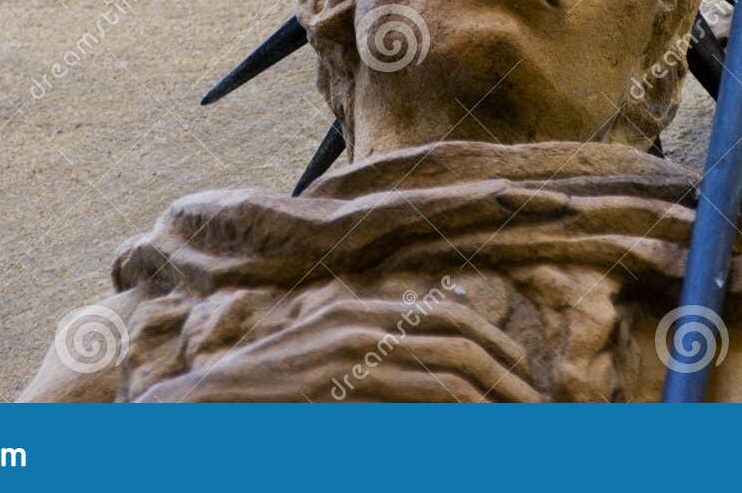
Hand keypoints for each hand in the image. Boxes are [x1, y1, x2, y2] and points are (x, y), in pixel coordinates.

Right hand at [138, 296, 543, 402]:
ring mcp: (350, 347)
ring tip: (526, 423)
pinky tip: (481, 429)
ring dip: (498, 397)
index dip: (498, 343)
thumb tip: (449, 351)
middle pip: (462, 337)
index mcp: (361, 312)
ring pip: (451, 365)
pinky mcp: (341, 380)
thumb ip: (381, 353)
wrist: (200, 413)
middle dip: (509, 374)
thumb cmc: (267, 401)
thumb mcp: (329, 365)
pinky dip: (461, 412)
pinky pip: (422, 392)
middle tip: (541, 408)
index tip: (527, 378)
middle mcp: (361, 320)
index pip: (451, 315)